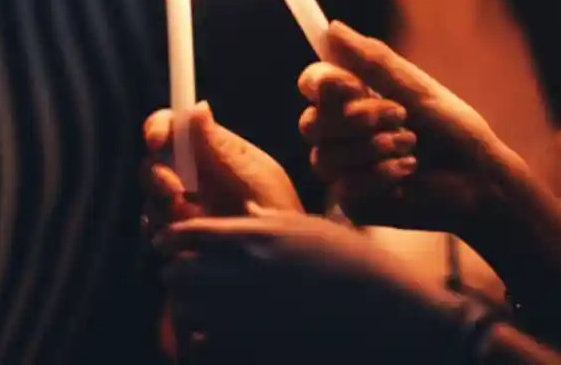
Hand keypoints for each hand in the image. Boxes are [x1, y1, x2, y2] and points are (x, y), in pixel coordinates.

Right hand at [142, 102, 302, 230]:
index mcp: (208, 151)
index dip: (158, 127)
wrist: (284, 256)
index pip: (172, 128)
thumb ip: (221, 148)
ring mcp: (181, 209)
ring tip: (192, 224)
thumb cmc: (277, 209)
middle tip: (175, 193)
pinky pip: (156, 235)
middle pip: (151, 165)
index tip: (156, 141)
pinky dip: (166, 238)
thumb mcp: (254, 176)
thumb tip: (198, 107)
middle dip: (155, 177)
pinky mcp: (179, 240)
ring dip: (162, 210)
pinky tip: (189, 244)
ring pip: (150, 202)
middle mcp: (190, 176)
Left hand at [159, 208, 465, 361]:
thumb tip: (248, 210)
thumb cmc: (359, 267)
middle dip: (178, 275)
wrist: (390, 317)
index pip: (187, 233)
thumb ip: (273, 220)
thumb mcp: (316, 229)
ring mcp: (248, 316)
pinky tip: (221, 339)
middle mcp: (246, 274)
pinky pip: (201, 348)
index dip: (173, 239)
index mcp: (259, 237)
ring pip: (184, 312)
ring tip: (205, 310)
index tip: (170, 246)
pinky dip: (203, 343)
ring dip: (188, 309)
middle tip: (189, 279)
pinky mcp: (253, 351)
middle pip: (178, 273)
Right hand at [299, 21, 521, 233]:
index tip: (353, 85)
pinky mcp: (354, 200)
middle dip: (356, 119)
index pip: (312, 84)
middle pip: (310, 123)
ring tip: (411, 147)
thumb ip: (372, 61)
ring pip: (324, 157)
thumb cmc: (452, 129)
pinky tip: (407, 172)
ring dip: (373, 148)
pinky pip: (345, 186)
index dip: (321, 83)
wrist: (478, 179)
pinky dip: (381, 175)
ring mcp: (345, 168)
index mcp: (353, 99)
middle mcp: (342, 133)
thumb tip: (332, 28)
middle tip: (400, 117)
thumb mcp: (414, 88)